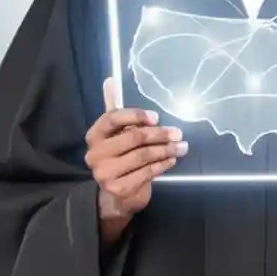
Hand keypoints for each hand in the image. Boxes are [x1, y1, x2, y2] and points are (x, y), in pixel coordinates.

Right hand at [85, 78, 186, 226]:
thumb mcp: (116, 133)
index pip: (112, 118)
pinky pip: (147, 172)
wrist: (116, 195)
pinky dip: (162, 164)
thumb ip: (114, 107)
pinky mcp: (119, 188)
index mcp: (95, 136)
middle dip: (159, 134)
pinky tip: (171, 159)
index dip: (136, 115)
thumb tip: (110, 80)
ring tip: (181, 146)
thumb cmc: (120, 156)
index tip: (156, 117)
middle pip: (133, 137)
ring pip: (143, 156)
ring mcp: (105, 173)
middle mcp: (95, 154)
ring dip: (166, 149)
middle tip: (178, 133)